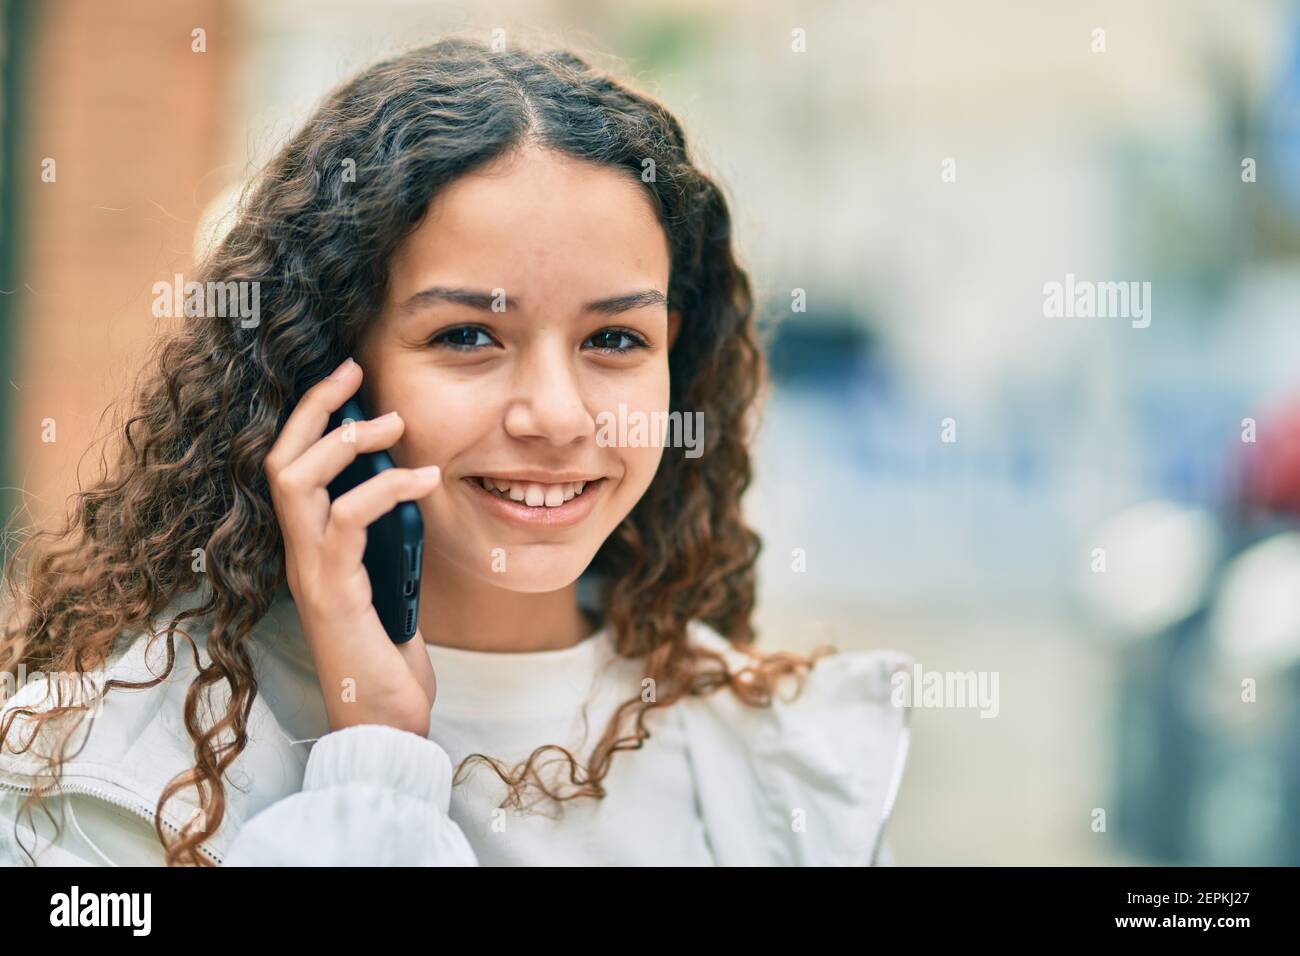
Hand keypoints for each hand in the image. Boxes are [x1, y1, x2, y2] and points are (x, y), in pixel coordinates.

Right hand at [264, 356, 439, 736]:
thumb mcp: (393, 580)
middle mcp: (300, 553)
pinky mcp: (334, 592)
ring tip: (394, 423)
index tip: (345, 377)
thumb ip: (389, 538)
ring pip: (298, 481)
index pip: (293, 466)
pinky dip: (385, 490)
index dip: (311, 417)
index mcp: (312, 547)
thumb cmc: (389, 656)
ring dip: (345, 441)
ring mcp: (311, 572)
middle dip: (314, 408)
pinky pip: (347, 522)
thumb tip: (414, 489)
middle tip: (352, 370)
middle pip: (280, 459)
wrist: (383, 721)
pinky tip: (424, 478)